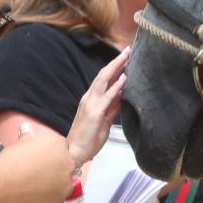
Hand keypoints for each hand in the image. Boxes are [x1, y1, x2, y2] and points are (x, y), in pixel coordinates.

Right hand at [0, 131, 74, 202]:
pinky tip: (35, 196)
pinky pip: (56, 200)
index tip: (42, 159)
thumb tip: (25, 128)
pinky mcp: (59, 201)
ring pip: (63, 184)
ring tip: (36, 186)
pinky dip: (48, 200)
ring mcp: (65, 184)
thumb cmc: (13, 161)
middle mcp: (67, 163)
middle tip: (38, 173)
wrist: (6, 182)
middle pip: (65, 166)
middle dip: (55, 169)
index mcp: (59, 145)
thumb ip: (28, 135)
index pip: (61, 148)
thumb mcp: (21, 143)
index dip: (50, 154)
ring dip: (53, 185)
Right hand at [67, 47, 129, 166]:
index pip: (103, 78)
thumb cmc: (88, 138)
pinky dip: (116, 87)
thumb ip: (112, 107)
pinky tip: (124, 78)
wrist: (74, 152)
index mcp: (90, 99)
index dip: (113, 67)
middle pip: (103, 74)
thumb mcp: (104, 120)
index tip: (125, 56)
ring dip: (116, 67)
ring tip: (127, 57)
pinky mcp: (95, 113)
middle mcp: (89, 97)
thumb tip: (123, 95)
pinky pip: (107, 97)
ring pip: (103, 80)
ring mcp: (91, 104)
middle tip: (128, 49)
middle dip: (116, 61)